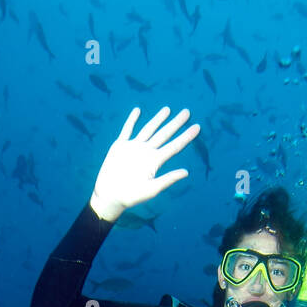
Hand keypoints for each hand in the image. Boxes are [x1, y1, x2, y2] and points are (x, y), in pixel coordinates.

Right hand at [89, 107, 199, 222]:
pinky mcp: (120, 146)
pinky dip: (132, 120)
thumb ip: (168, 179)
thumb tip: (186, 172)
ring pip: (149, 129)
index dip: (186, 137)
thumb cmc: (131, 196)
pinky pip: (127, 130)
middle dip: (175, 123)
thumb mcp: (152, 189)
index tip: (197, 127)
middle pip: (164, 134)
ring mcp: (134, 148)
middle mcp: (147, 152)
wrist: (110, 196)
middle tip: (187, 112)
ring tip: (167, 109)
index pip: (174, 146)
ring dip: (158, 119)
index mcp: (155, 161)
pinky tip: (138, 110)